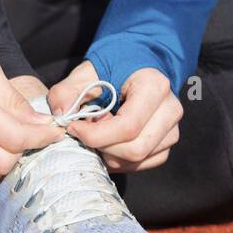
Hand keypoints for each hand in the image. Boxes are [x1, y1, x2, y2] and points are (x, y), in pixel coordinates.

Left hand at [48, 61, 181, 172]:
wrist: (134, 68)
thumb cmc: (111, 68)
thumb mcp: (85, 73)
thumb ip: (66, 92)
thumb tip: (61, 116)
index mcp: (154, 86)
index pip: (127, 126)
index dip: (96, 135)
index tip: (73, 128)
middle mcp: (170, 109)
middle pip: (135, 149)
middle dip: (102, 147)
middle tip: (86, 132)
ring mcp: (172, 128)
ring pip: (138, 160)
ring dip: (109, 154)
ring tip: (97, 134)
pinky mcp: (167, 142)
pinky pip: (143, 164)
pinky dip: (120, 160)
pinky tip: (107, 144)